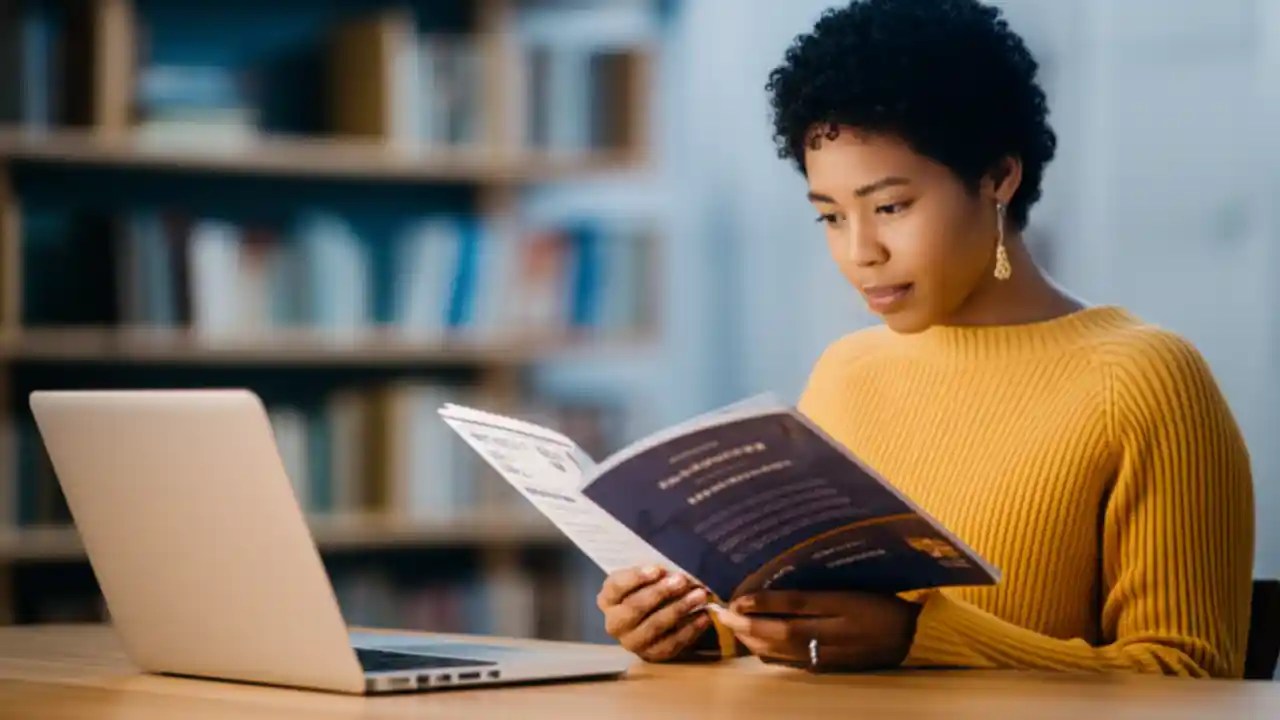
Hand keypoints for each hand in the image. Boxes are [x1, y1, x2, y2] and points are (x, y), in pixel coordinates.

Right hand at [596, 566, 712, 661]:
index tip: (658, 569)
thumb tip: (674, 573)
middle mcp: (614, 624)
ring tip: (699, 596)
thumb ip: (653, 574)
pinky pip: (671, 644)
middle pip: (636, 607)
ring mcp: (632, 642)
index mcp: (607, 599)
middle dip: (661, 592)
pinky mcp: (650, 655)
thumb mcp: (642, 577)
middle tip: (683, 580)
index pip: (616, 587)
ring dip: (679, 609)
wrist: (648, 616)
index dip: (637, 578)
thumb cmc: (645, 589)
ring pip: (654, 626)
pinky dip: (690, 630)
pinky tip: (704, 617)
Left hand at [717, 591, 919, 670]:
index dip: (763, 602)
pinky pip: (790, 662)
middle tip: (722, 613)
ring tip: (732, 626)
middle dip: (746, 624)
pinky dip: (767, 654)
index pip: (794, 604)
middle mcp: (832, 634)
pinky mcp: (827, 667)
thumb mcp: (851, 589)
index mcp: (840, 607)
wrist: (909, 637)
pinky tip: (755, 644)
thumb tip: (777, 586)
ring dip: (752, 640)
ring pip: (781, 651)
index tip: (738, 598)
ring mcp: (828, 654)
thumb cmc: (880, 604)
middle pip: (780, 631)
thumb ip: (816, 590)